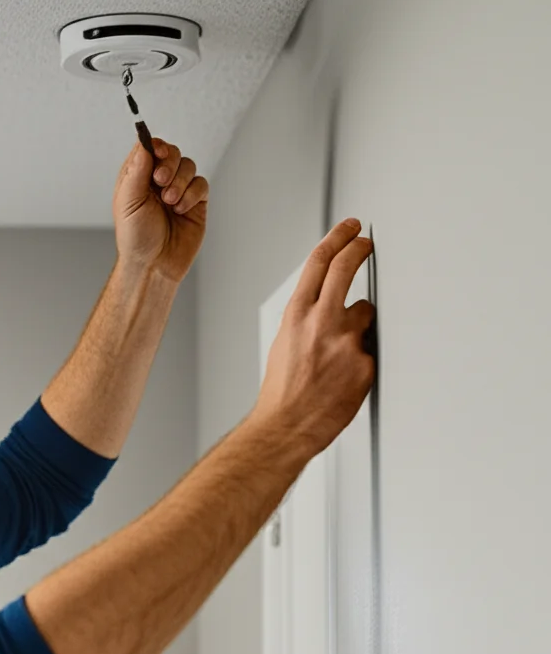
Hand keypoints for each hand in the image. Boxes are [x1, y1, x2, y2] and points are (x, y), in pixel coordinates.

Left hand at [112, 138, 208, 283]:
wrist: (154, 265)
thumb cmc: (136, 238)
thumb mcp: (129, 202)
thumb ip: (137, 171)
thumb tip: (145, 143)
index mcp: (138, 178)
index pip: (149, 148)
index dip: (155, 146)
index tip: (158, 153)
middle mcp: (158, 182)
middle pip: (172, 153)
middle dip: (169, 165)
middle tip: (160, 182)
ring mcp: (178, 190)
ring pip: (188, 166)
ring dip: (180, 182)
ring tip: (169, 202)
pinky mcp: (195, 203)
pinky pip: (201, 184)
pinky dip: (192, 194)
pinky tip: (181, 210)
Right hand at [252, 219, 375, 458]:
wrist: (286, 425)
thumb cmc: (282, 390)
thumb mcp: (285, 343)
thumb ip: (306, 319)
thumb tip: (326, 304)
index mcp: (297, 315)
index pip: (319, 263)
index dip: (337, 239)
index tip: (350, 228)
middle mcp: (321, 321)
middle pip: (346, 268)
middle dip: (360, 250)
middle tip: (367, 244)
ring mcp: (346, 341)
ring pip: (365, 314)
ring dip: (358, 326)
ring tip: (339, 354)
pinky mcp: (365, 363)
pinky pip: (371, 350)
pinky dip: (362, 360)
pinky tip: (344, 378)